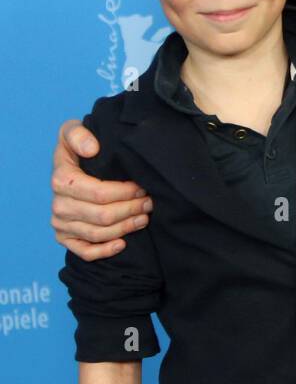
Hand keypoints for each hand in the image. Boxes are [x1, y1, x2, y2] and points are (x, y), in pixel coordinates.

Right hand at [50, 118, 152, 259]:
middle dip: (131, 209)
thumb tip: (92, 149)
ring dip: (126, 227)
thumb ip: (78, 134)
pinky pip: (86, 252)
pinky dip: (106, 250)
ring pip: (99, 234)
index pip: (100, 193)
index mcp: (61, 180)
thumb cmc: (76, 148)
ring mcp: (61, 224)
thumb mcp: (72, 131)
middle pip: (103, 216)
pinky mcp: (65, 238)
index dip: (125, 193)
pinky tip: (123, 243)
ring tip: (144, 217)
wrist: (67, 165)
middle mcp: (58, 205)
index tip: (142, 187)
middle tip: (149, 202)